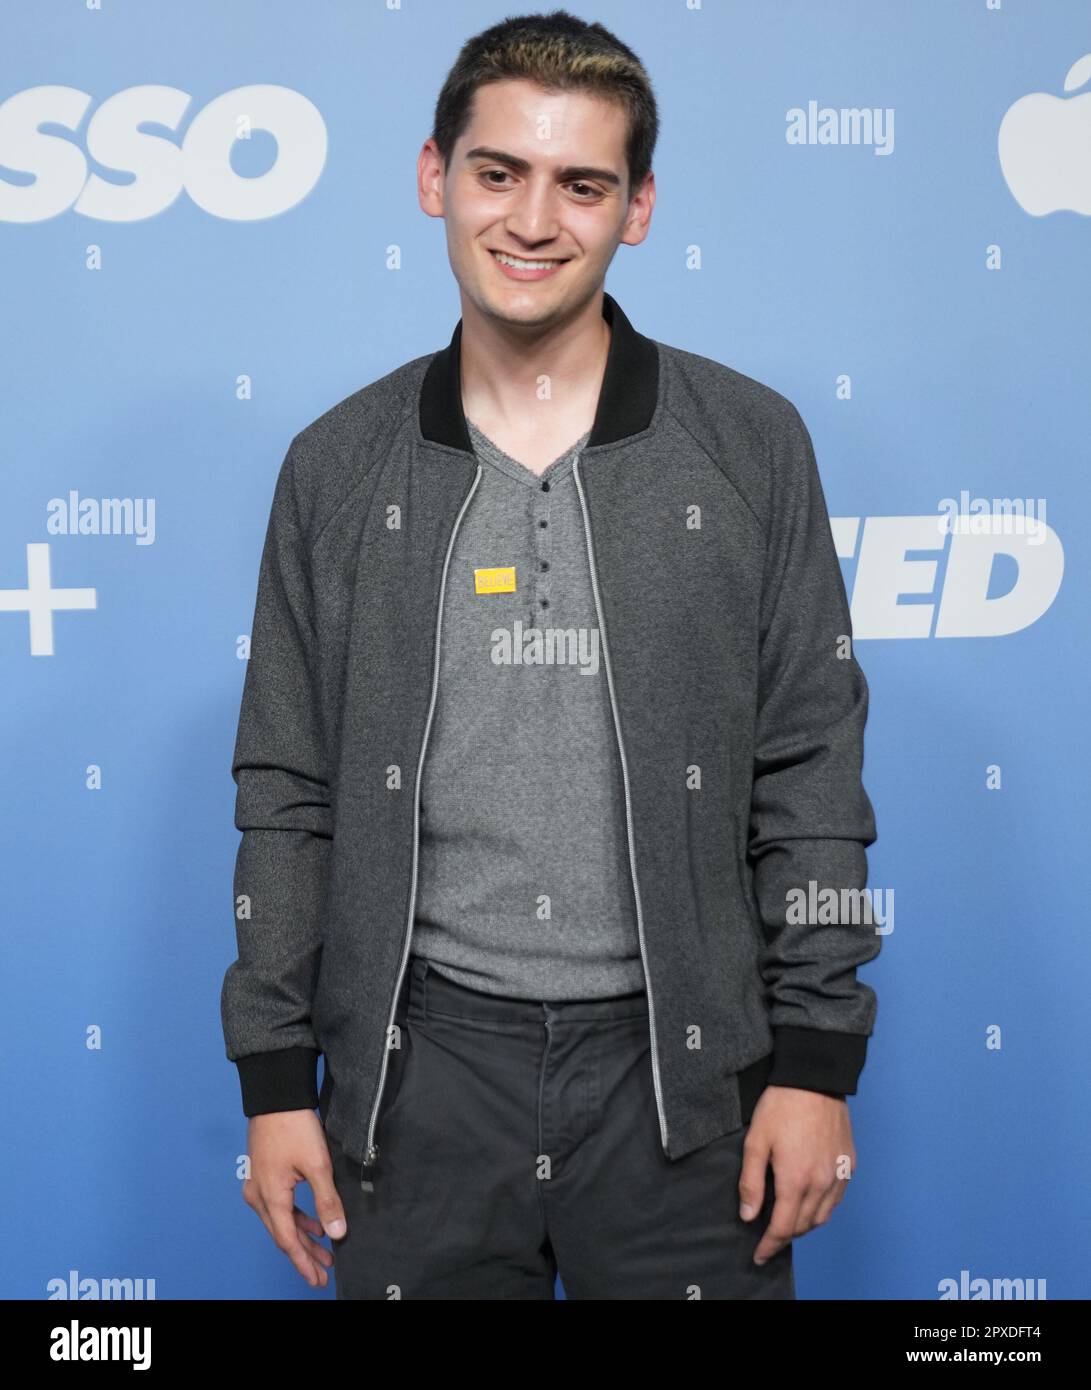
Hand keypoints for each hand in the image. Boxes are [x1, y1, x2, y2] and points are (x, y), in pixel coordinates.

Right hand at [241, 1110, 347, 1287]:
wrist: (276, 1095)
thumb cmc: (294, 1126)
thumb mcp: (317, 1165)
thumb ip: (327, 1201)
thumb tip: (337, 1234)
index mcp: (270, 1198)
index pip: (288, 1242)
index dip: (304, 1263)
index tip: (318, 1279)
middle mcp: (257, 1196)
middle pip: (282, 1235)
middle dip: (304, 1254)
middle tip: (324, 1271)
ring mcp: (256, 1184)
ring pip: (279, 1221)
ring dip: (301, 1236)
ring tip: (323, 1250)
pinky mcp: (261, 1174)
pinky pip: (277, 1206)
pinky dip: (294, 1218)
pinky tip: (311, 1222)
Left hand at [738, 1085, 855, 1265]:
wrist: (814, 1078)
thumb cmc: (781, 1106)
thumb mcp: (756, 1141)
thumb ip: (751, 1182)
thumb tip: (749, 1216)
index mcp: (796, 1179)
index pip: (783, 1227)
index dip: (770, 1245)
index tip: (759, 1255)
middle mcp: (822, 1182)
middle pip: (804, 1225)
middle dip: (785, 1236)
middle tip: (769, 1237)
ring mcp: (838, 1174)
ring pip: (823, 1216)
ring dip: (805, 1224)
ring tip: (788, 1222)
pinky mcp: (848, 1164)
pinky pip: (837, 1198)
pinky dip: (823, 1208)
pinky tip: (811, 1201)